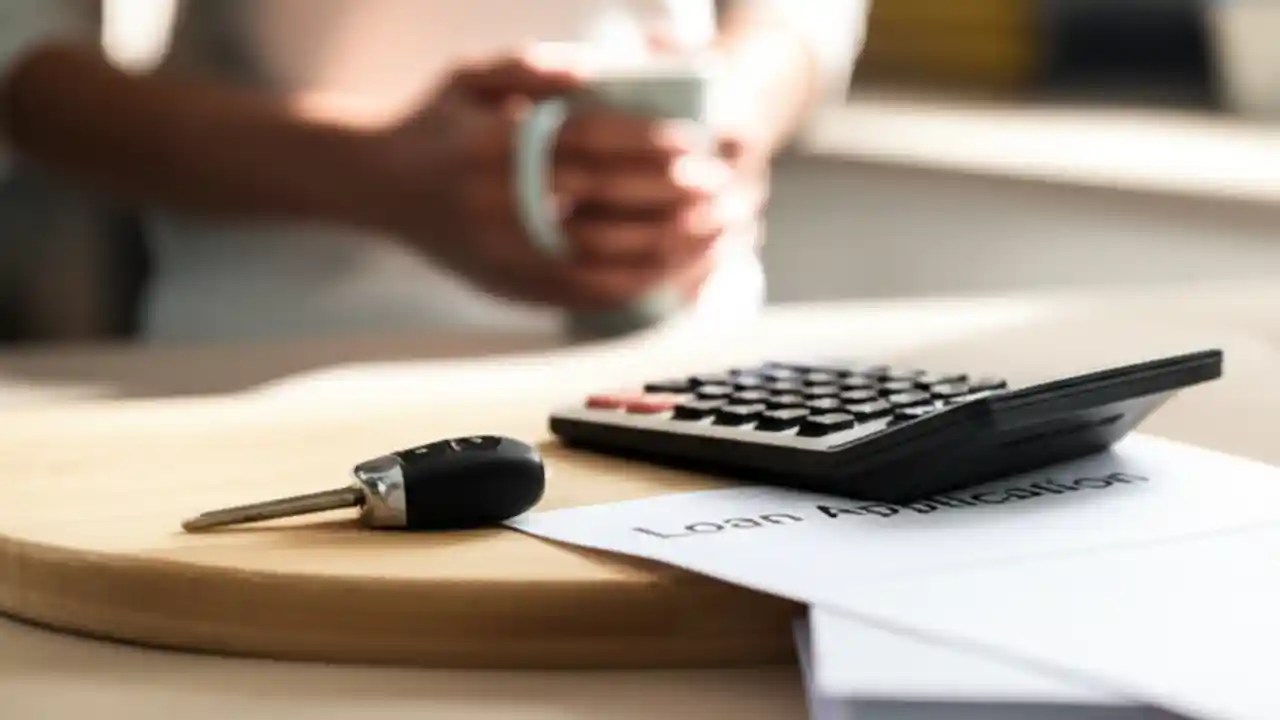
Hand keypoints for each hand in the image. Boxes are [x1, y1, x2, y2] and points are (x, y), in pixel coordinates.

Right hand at [372, 51, 740, 309]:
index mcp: (492, 143)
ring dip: (661, 250)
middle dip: (667, 198)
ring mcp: (498, 250)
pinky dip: (628, 288)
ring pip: (596, 258)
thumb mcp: (469, 75)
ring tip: (709, 238)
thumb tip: (597, 70)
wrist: (372, 183)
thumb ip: (529, 65)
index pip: (584, 143)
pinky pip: (576, 296)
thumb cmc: (432, 123)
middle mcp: (494, 200)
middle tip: (720, 191)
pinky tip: (669, 276)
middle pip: (599, 201)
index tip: (694, 147)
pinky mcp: (503, 285)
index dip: (645, 147)